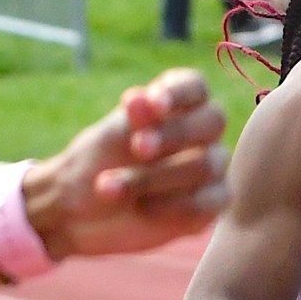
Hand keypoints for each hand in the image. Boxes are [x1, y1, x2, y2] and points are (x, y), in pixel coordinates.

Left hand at [23, 68, 228, 259]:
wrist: (88, 212)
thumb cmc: (100, 165)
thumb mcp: (109, 140)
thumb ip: (131, 121)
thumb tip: (141, 98)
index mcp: (179, 103)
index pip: (194, 86)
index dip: (178, 93)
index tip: (153, 105)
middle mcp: (202, 132)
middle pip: (212, 121)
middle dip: (172, 134)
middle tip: (137, 148)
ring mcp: (212, 167)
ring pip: (205, 165)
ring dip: (155, 176)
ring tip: (112, 188)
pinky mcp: (212, 203)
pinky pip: (206, 203)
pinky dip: (170, 205)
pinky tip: (142, 208)